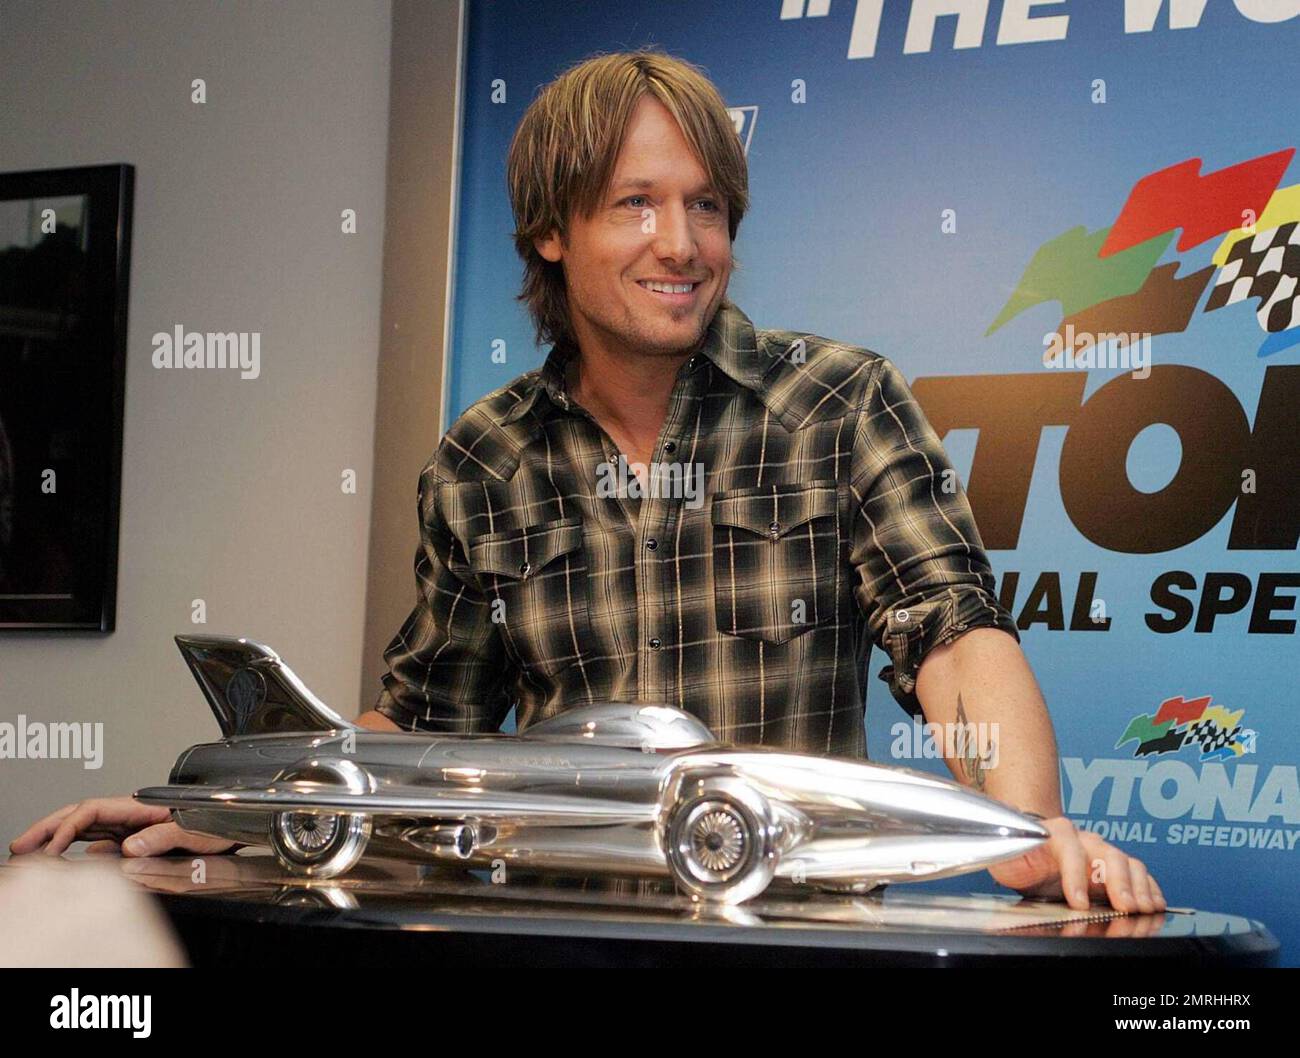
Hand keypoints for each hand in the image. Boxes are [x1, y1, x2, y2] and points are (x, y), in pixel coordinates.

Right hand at [9, 796, 236, 857]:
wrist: (236, 825)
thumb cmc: (220, 821)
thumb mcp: (196, 828)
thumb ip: (164, 835)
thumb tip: (129, 846)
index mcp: (143, 805)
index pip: (92, 810)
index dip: (66, 828)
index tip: (50, 849)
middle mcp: (134, 812)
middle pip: (81, 814)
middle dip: (48, 826)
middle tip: (20, 844)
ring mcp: (133, 824)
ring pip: (85, 827)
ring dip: (57, 837)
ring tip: (31, 852)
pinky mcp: (136, 838)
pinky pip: (100, 840)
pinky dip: (76, 848)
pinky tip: (65, 860)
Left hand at [988, 815, 1165, 913]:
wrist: (1031, 846)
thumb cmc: (1020, 855)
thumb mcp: (1006, 859)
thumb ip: (1008, 861)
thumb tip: (1010, 864)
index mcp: (1056, 833)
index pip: (1070, 851)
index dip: (1075, 877)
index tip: (1079, 903)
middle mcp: (1084, 839)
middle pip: (1107, 854)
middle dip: (1118, 882)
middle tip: (1125, 906)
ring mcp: (1102, 851)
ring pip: (1128, 862)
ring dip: (1139, 886)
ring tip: (1145, 908)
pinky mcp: (1115, 867)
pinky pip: (1138, 873)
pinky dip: (1149, 888)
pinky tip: (1155, 904)